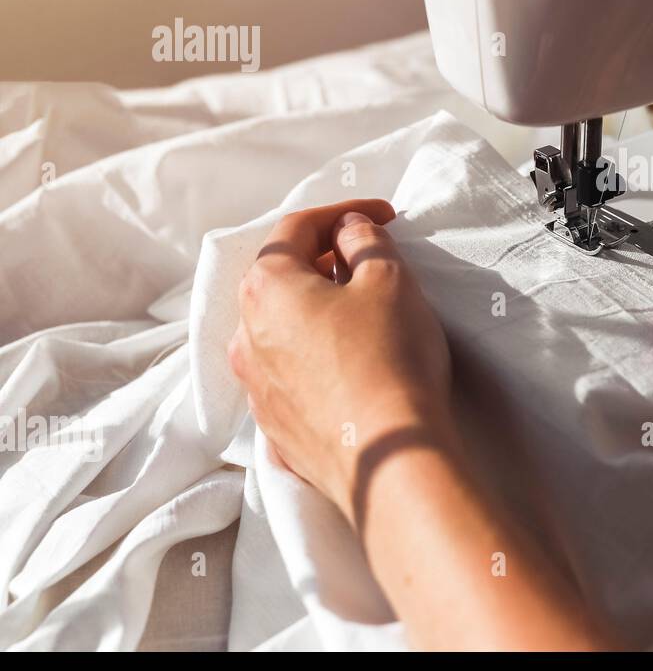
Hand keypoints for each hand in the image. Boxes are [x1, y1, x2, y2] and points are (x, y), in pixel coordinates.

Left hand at [229, 198, 613, 648]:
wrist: (389, 457)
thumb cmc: (390, 357)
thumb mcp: (390, 279)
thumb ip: (365, 240)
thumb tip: (349, 229)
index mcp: (267, 286)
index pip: (297, 227)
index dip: (344, 213)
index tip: (384, 216)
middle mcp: (245, 333)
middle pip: (278, 277)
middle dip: (322, 260)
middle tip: (367, 259)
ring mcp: (254, 385)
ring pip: (278, 329)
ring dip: (314, 310)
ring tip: (359, 313)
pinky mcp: (273, 426)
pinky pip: (287, 375)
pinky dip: (313, 358)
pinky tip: (348, 365)